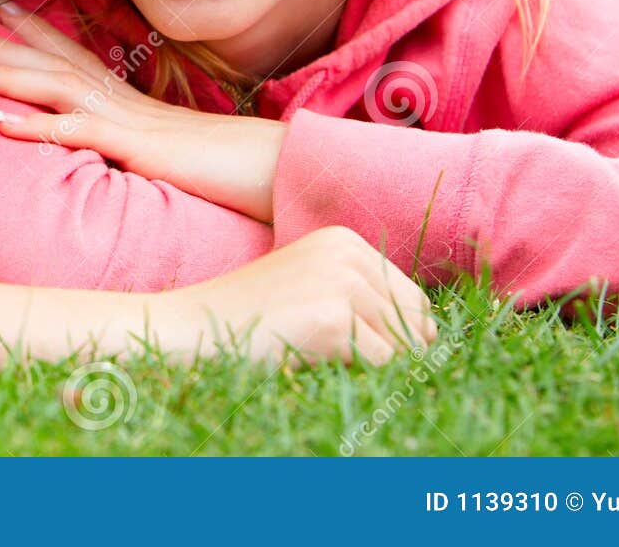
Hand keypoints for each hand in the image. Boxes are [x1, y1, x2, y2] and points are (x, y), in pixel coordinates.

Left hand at [0, 0, 282, 221]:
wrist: (259, 163)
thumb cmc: (211, 155)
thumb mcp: (157, 137)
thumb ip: (126, 126)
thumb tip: (103, 127)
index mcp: (119, 90)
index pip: (67, 48)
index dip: (28, 25)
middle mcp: (114, 93)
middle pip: (43, 60)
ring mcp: (119, 116)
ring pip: (47, 87)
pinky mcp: (128, 144)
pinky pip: (74, 131)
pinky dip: (34, 127)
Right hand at [170, 226, 437, 364]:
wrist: (189, 326)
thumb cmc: (248, 318)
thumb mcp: (309, 288)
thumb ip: (361, 299)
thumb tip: (428, 340)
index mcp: (344, 240)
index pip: (412, 299)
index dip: (404, 337)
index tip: (370, 357)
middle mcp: (348, 252)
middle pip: (415, 322)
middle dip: (396, 354)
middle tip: (348, 367)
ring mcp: (342, 282)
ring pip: (401, 347)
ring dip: (371, 367)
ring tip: (320, 360)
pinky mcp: (334, 319)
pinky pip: (382, 365)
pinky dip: (357, 378)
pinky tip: (314, 366)